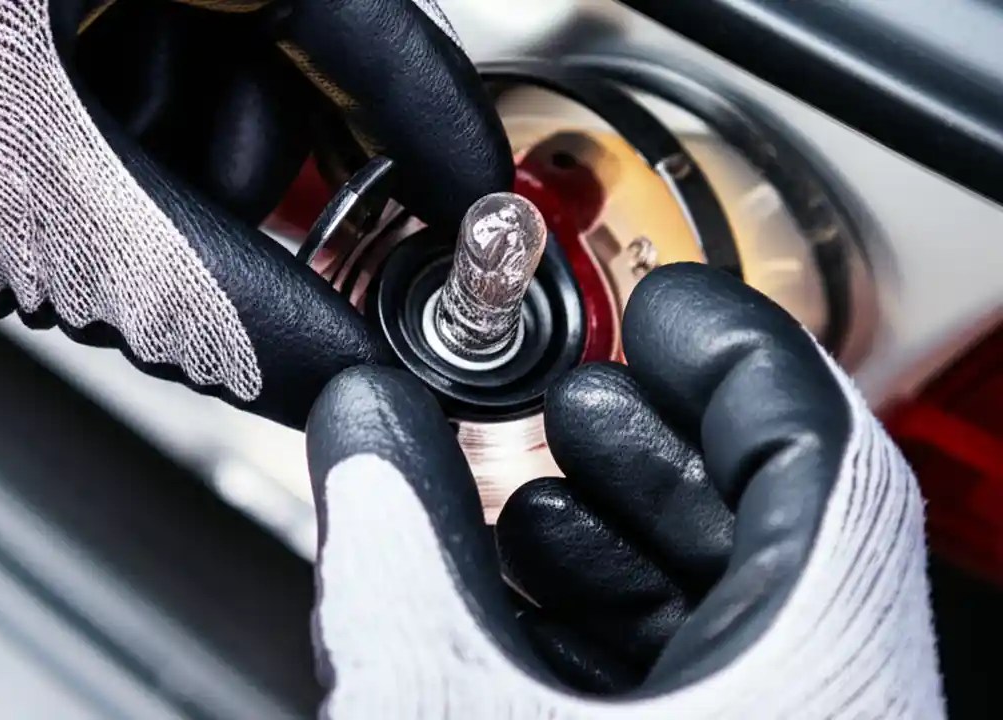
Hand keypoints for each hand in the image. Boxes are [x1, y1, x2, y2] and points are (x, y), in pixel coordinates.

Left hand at [0, 0, 511, 427]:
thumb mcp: (11, 210)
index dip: (421, 112)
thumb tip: (335, 365)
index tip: (467, 204)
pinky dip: (109, 179)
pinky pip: (103, 100)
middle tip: (306, 275)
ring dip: (180, 192)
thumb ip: (202, 300)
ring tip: (100, 247)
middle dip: (279, 177)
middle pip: (267, 44)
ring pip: (183, 84)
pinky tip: (58, 225)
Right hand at [305, 263, 943, 717]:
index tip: (668, 304)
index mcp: (813, 676)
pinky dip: (623, 623)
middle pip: (779, 522)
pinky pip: (712, 681)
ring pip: (742, 610)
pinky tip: (529, 605)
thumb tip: (363, 423)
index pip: (821, 453)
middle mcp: (833, 709)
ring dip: (629, 532)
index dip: (738, 351)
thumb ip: (397, 543)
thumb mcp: (436, 695)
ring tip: (535, 491)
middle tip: (578, 391)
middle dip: (656, 439)